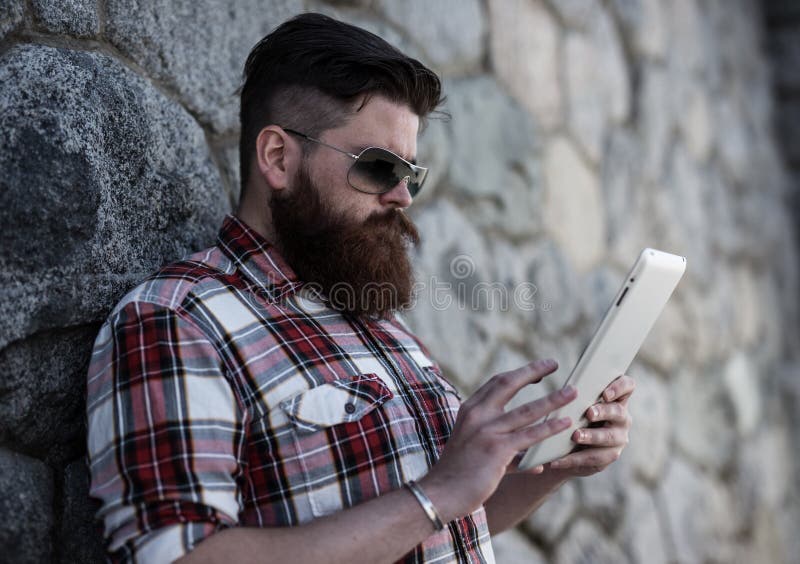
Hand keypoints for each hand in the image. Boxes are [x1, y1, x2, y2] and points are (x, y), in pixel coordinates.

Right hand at [419, 359, 576, 521]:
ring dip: (552, 400)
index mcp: (470, 410)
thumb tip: (526, 453)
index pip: (497, 383)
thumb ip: (497, 440)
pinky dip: (548, 430)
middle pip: (509, 384)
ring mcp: (487, 431)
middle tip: (555, 363)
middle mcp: (477, 415)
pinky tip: (564, 425)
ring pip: (527, 410)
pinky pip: (529, 437)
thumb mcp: (471, 444)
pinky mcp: (497, 450)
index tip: (539, 369)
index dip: (520, 373)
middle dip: (533, 371)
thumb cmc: (459, 472)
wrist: (442, 492)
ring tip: (572, 393)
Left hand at [544, 374, 634, 476]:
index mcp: (616, 398)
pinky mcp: (608, 456)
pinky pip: (594, 458)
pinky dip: (574, 458)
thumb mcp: (575, 403)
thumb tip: (564, 390)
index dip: (620, 387)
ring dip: (592, 436)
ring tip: (575, 436)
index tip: (605, 393)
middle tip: (589, 413)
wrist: (567, 447)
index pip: (628, 386)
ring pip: (608, 437)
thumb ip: (576, 395)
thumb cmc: (572, 415)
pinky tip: (558, 459)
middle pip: (618, 412)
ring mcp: (618, 438)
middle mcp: (622, 418)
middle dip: (603, 412)